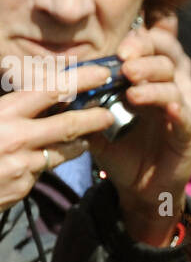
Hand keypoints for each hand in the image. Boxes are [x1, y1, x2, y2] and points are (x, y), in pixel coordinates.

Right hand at [0, 64, 116, 211]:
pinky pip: (40, 171)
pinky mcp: (23, 188)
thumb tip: (33, 85)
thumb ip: (11, 104)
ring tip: (86, 137)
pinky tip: (34, 160)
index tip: (103, 73)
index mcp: (3, 113)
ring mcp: (22, 166)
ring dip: (77, 143)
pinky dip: (41, 164)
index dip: (81, 79)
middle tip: (110, 113)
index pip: (51, 90)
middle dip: (95, 118)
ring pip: (61, 151)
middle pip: (68, 125)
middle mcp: (16, 138)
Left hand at [84, 24, 190, 246]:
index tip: (120, 52)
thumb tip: (66, 91)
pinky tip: (169, 110)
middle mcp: (164, 93)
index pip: (149, 51)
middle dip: (145, 62)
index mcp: (145, 83)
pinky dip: (178, 112)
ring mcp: (178, 113)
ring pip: (174, 89)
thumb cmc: (121, 155)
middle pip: (165, 63)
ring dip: (155, 87)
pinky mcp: (187, 135)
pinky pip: (186, 120)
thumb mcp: (97, 130)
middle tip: (126, 68)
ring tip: (133, 93)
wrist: (139, 189)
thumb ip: (86, 110)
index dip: (140, 45)